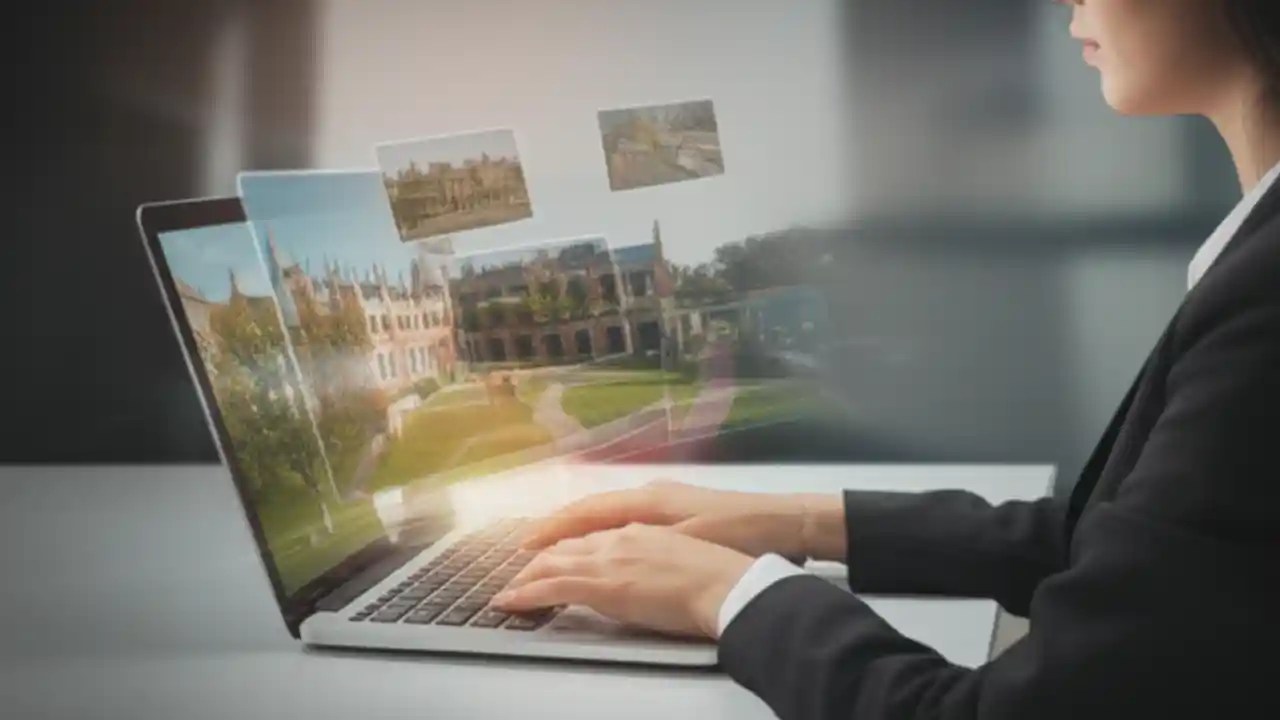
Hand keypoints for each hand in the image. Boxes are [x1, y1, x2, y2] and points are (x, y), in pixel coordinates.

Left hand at [494, 523, 753, 637]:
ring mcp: (608, 557)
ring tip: (509, 588)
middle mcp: (619, 534)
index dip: (570, 540)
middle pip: (569, 543)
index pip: (594, 531)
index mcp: (641, 524)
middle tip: (522, 568)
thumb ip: (661, 552)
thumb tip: (650, 565)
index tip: (555, 548)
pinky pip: (553, 586)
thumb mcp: (687, 548)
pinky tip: (510, 600)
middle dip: (543, 556)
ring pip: (555, 562)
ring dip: (528, 575)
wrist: (725, 581)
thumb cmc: (720, 569)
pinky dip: (527, 593)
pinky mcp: (602, 583)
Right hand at [522, 480, 817, 558]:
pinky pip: (626, 516)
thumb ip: (642, 544)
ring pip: (609, 512)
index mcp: (649, 501)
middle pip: (593, 508)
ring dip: (580, 526)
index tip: (526, 543)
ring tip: (555, 542)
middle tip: (528, 544)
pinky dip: (603, 527)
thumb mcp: (685, 543)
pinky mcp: (681, 511)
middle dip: (559, 525)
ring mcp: (667, 501)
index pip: (588, 511)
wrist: (786, 523)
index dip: (554, 527)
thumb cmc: (738, 533)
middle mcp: (652, 495)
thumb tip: (600, 546)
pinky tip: (603, 539)